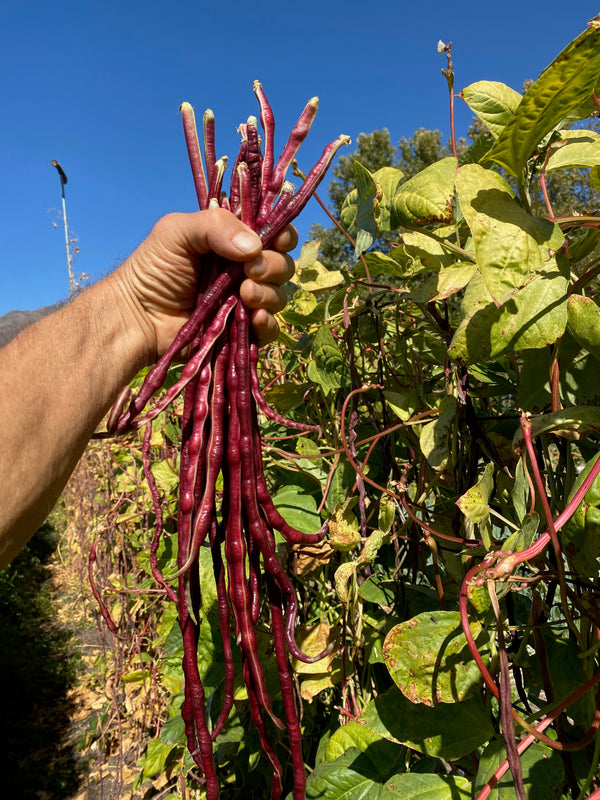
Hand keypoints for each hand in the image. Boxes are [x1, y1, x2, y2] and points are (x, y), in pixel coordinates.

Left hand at [113, 208, 296, 361]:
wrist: (137, 317)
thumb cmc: (153, 269)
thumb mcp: (177, 232)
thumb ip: (216, 225)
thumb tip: (255, 246)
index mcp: (233, 241)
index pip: (273, 233)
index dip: (282, 235)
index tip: (278, 239)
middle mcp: (244, 270)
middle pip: (282, 265)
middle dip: (272, 266)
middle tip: (248, 271)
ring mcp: (245, 302)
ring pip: (279, 296)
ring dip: (269, 294)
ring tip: (244, 294)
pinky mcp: (243, 332)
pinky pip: (271, 329)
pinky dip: (268, 324)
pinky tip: (254, 319)